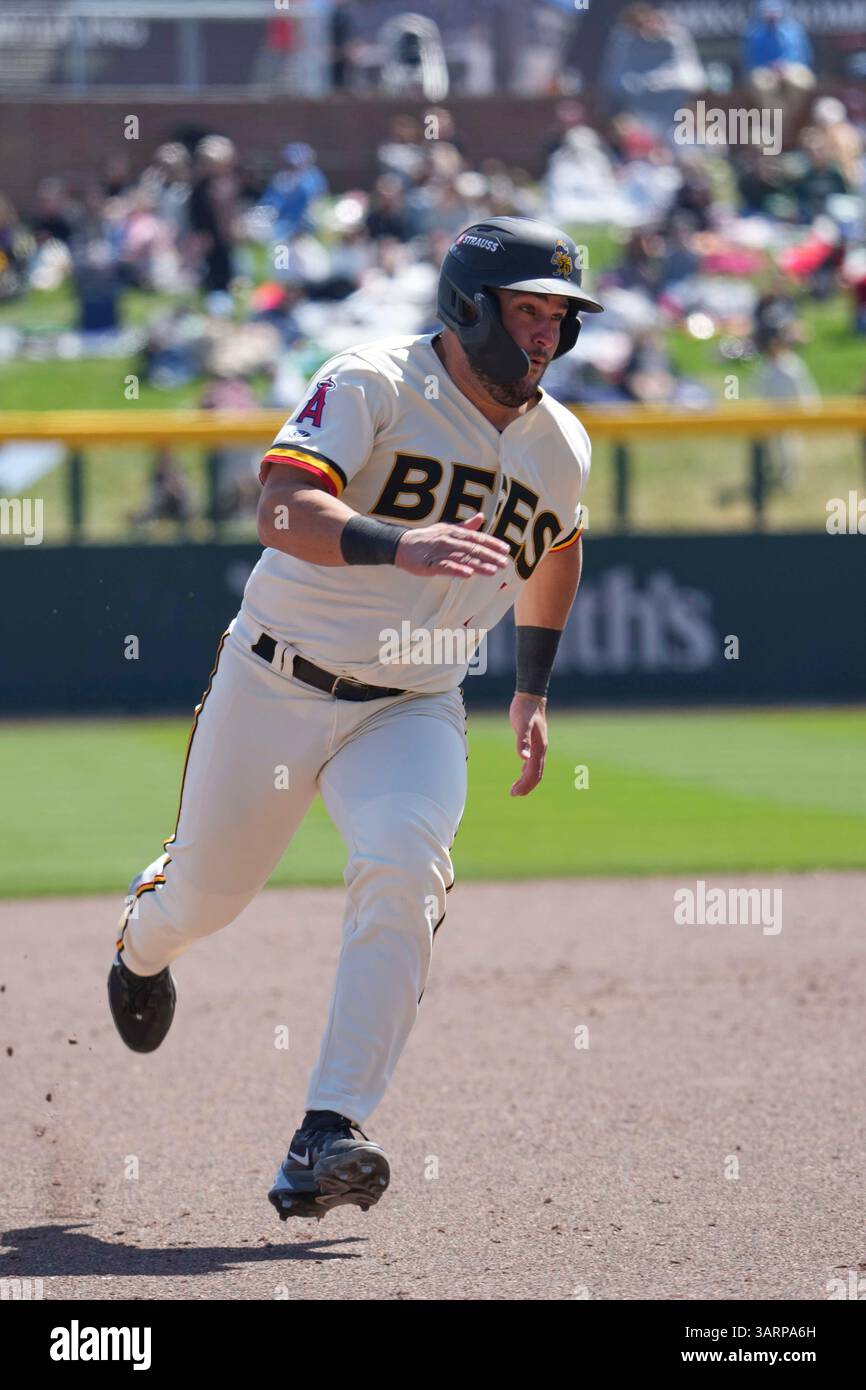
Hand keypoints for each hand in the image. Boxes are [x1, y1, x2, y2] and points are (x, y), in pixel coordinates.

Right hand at [395, 512, 510, 578]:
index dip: (492, 543)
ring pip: (462, 558)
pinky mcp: (429, 564)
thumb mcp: (447, 529)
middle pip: (472, 549)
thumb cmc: (427, 538)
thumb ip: (465, 526)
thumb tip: (481, 517)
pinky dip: (457, 570)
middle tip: (505, 563)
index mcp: (454, 532)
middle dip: (490, 556)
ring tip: (493, 571)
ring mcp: (439, 552)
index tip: (506, 549)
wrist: (401, 545)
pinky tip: (468, 574)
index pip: (477, 538)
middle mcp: (449, 540)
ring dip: (479, 565)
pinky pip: (445, 567)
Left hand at [509, 692, 547, 796]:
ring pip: (535, 769)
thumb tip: (523, 759)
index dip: (525, 784)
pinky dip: (527, 770)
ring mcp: (538, 746)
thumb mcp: (521, 725)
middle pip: (537, 774)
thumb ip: (522, 741)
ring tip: (515, 789)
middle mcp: (540, 750)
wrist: (531, 697)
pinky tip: (522, 772)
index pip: (534, 772)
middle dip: (526, 786)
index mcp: (539, 748)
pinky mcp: (534, 742)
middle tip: (513, 794)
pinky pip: (533, 761)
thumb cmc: (525, 710)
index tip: (514, 793)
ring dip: (526, 780)